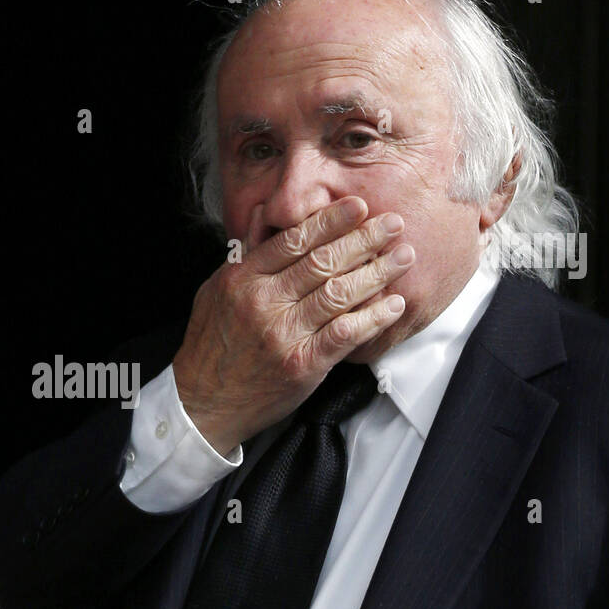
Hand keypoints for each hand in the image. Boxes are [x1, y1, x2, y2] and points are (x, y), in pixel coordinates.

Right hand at [172, 197, 414, 454]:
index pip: (293, 240)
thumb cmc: (212, 345)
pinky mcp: (301, 365)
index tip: (359, 206)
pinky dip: (373, 318)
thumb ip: (245, 253)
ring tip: (403, 257)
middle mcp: (263, 303)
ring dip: (376, 273)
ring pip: (338, 294)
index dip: (330, 220)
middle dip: (363, 239)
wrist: (204, 402)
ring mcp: (283, 335)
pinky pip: (344, 335)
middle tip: (394, 222)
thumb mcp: (216, 290)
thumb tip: (265, 215)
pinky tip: (394, 304)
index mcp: (242, 279)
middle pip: (321, 262)